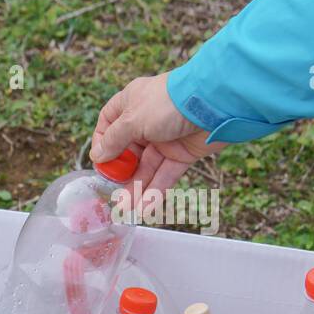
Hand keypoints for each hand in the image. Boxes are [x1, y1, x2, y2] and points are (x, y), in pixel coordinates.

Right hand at [90, 73, 222, 210]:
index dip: (102, 144)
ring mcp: (164, 139)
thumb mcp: (132, 119)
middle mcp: (145, 123)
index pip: (108, 125)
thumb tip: (97, 156)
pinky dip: (156, 191)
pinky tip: (145, 209)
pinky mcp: (182, 153)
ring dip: (136, 189)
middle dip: (120, 175)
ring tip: (125, 211)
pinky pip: (165, 174)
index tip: (101, 162)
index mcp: (130, 105)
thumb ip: (113, 140)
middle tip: (113, 194)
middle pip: (127, 153)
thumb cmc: (168, 103)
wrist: (216, 103)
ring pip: (146, 168)